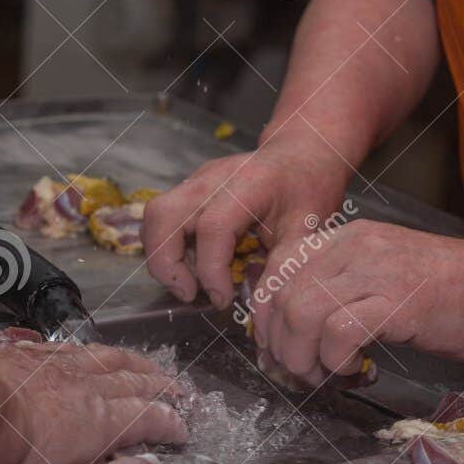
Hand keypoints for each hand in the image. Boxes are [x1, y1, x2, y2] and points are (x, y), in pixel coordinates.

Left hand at [0, 342, 187, 463]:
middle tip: (179, 391)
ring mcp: (61, 365)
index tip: (182, 429)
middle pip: (137, 382)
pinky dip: (92, 351)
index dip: (170, 423)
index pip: (148, 418)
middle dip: (163, 387)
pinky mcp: (32, 353)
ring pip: (111, 358)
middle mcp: (91, 388)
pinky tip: (94, 352)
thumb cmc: (6, 456)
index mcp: (102, 421)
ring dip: (137, 363)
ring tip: (150, 367)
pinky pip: (72, 347)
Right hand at [141, 133, 352, 307]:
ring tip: (191, 284)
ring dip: (163, 256)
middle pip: (164, 215)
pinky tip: (195, 266)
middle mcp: (214, 178)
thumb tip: (260, 311)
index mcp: (248, 185)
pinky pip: (165, 218)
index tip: (223, 299)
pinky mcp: (191, 188)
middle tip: (189, 293)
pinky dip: (170, 247)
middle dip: (166, 264)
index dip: (211, 271)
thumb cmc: (308, 189)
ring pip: (155, 216)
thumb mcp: (306, 232)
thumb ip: (281, 269)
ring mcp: (197, 180)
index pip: (212, 228)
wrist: (304, 153)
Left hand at [252, 220, 463, 380]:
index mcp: (345, 238)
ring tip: (325, 375)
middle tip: (299, 373)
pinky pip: (337, 332)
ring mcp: (374, 271)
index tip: (277, 348)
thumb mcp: (384, 275)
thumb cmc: (449, 294)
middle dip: (279, 346)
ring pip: (300, 314)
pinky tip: (354, 370)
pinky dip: (334, 360)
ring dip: (302, 357)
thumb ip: (341, 290)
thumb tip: (297, 332)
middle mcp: (353, 247)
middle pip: (280, 296)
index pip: (276, 270)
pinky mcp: (396, 302)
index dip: (264, 316)